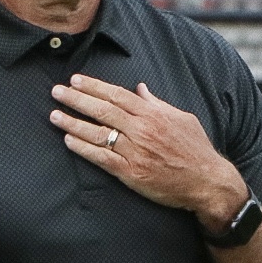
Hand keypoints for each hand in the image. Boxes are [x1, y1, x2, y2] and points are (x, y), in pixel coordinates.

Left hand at [50, 75, 245, 228]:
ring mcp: (136, 152)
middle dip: (77, 99)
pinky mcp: (132, 173)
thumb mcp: (181, 118)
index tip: (76, 80)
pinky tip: (69, 140)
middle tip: (57, 91)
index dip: (94, 87)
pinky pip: (102, 158)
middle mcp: (142, 130)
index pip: (117, 95)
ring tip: (54, 115)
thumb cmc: (195, 149)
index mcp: (153, 114)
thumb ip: (157, 103)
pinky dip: (84, 149)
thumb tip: (140, 89)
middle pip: (103, 110)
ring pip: (98, 134)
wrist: (207, 182)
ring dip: (73, 123)